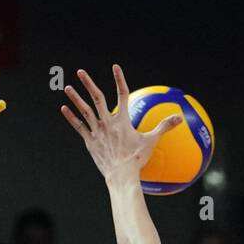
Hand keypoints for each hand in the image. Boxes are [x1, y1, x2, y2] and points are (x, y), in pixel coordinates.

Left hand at [61, 65, 181, 182]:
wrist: (122, 176)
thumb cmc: (137, 160)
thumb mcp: (151, 141)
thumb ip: (164, 127)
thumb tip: (179, 117)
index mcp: (122, 121)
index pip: (122, 94)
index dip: (119, 79)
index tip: (115, 67)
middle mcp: (108, 123)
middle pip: (97, 98)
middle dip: (88, 83)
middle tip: (81, 71)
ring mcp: (97, 132)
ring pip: (84, 111)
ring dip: (75, 98)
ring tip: (67, 87)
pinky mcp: (90, 142)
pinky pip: (79, 127)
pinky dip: (71, 117)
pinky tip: (64, 108)